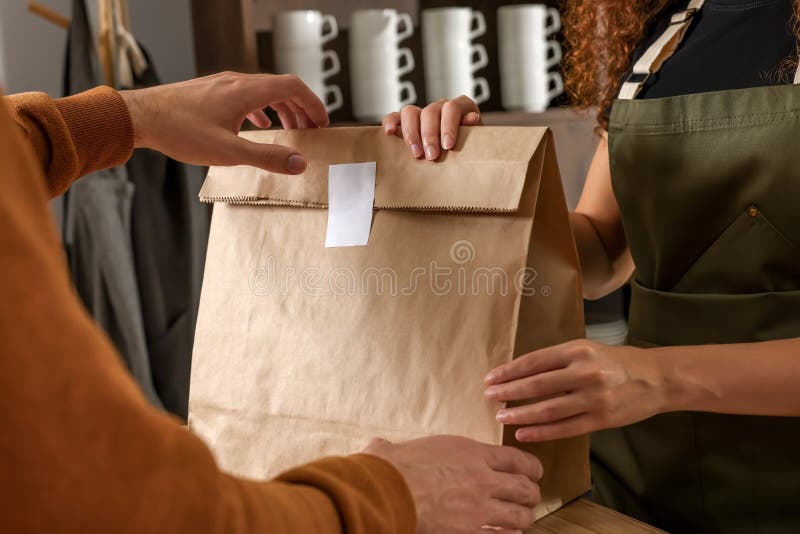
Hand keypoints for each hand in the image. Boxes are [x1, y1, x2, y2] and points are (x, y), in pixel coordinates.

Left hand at [120, 71, 328, 174]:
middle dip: (301, 109)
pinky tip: (257, 124)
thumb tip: (299, 163)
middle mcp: (237, 81)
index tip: (323, 123)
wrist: (140, 117)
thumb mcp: (228, 151)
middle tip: (311, 131)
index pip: (293, 87)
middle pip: (281, 88)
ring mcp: (222, 84)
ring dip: (282, 109)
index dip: (313, 104)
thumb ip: (267, 157)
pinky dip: (262, 108)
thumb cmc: (180, 132)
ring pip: (263, 91)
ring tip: (290, 130)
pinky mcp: (210, 91)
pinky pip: (246, 95)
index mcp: (246, 91)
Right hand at [364, 435, 542, 533]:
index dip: (531, 467)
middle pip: (525, 488)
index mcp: (471, 453)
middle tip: (530, 497)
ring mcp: (479, 508)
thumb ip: (394, 446)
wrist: (388, 494)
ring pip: (520, 515)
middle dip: (531, 494)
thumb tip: (377, 445)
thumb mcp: (398, 448)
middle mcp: (482, 478)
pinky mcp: (471, 532)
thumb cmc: (391, 468)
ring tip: (523, 519)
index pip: (516, 459)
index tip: (534, 472)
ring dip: (524, 518)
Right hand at [382, 96, 480, 160]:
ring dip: (411, 133)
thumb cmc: (470, 150)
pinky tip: (389, 133)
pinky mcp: (406, 121)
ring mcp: (422, 113)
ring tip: (416, 154)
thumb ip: (474, 131)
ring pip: (411, 112)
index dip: (449, 126)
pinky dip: (390, 122)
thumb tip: (472, 118)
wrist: (463, 157)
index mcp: (461, 107)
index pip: (452, 108)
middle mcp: (440, 107)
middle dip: (429, 135)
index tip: (448, 146)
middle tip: (432, 156)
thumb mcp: (476, 142)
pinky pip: (395, 117)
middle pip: (430, 112)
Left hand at [484, 340, 665, 441]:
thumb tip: (519, 372)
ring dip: (521, 414)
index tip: (490, 379)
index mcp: (577, 350)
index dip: (509, 371)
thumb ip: (558, 360)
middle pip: (537, 385)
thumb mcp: (587, 350)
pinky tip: (523, 433)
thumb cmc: (615, 362)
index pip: (534, 361)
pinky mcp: (602, 419)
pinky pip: (565, 428)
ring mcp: (594, 398)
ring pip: (548, 409)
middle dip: (509, 392)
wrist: (656, 378)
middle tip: (489, 397)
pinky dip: (541, 432)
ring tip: (502, 416)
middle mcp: (585, 372)